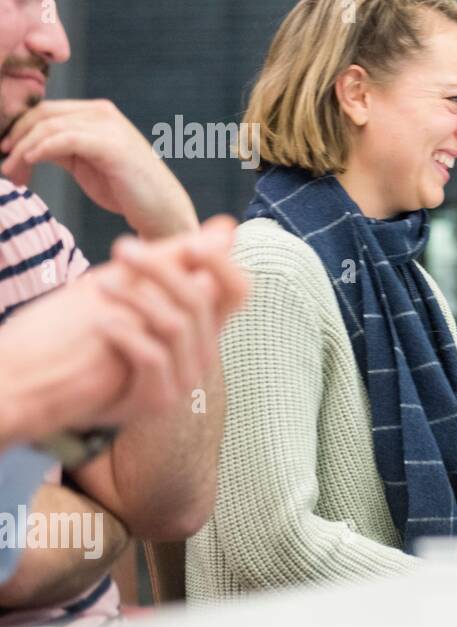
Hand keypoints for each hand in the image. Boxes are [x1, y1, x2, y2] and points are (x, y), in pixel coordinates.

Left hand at [0, 99, 197, 239]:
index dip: (18, 128)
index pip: (46, 110)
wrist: (162, 211)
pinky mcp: (112, 146)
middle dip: (15, 138)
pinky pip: (66, 139)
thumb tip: (24, 147)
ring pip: (50, 126)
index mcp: (97, 114)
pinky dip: (42, 149)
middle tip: (4, 166)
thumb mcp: (86, 164)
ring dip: (22, 149)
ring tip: (11, 172)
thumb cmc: (126, 191)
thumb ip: (61, 149)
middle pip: (44, 114)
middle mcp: (103, 114)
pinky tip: (29, 162)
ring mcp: (109, 127)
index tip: (4, 152)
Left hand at [0, 217, 246, 444]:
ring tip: (99, 284)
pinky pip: (153, 358)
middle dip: (160, 269)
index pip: (237, 291)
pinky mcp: (157, 399)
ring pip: (176, 326)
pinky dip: (127, 335)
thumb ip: (181, 259)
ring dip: (136, 297)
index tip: (191, 244)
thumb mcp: (140, 288)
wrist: (50, 388)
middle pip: (201, 300)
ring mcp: (182, 377)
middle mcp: (201, 350)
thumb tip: (228, 226)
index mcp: (203, 323)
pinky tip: (101, 323)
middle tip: (122, 248)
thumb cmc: (99, 332)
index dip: (223, 265)